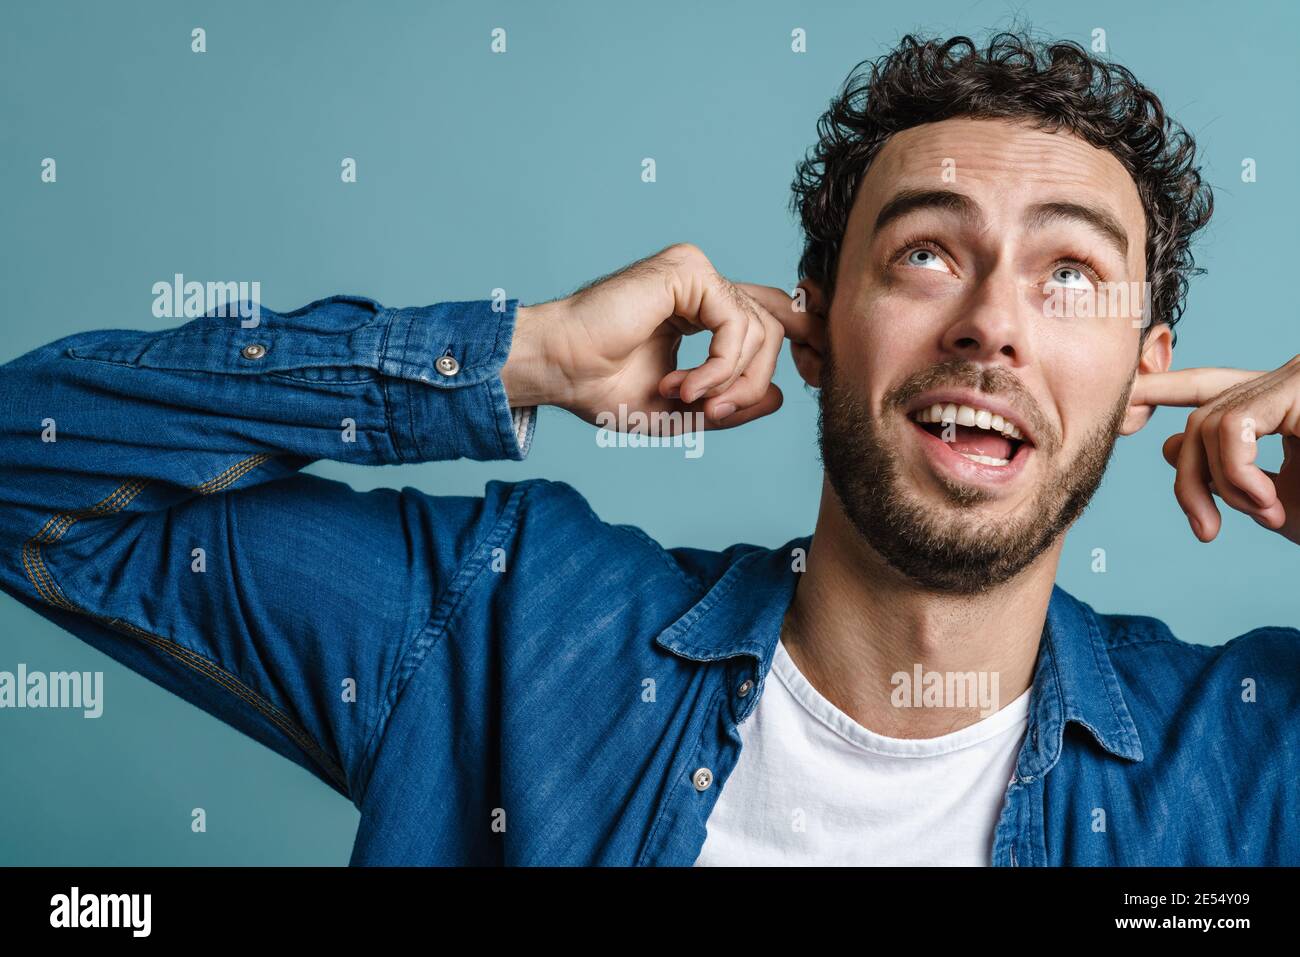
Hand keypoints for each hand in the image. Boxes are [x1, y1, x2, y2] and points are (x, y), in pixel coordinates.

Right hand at [502, 244, 824, 430]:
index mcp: (698, 310)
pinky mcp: (688, 271)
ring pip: (762, 330)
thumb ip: (729, 403)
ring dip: (732, 381)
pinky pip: (737, 324)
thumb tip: (780, 395)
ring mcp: (696, 273)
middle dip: (753, 382)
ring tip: (689, 401)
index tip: (795, 383)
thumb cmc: (600, 387)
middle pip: (771, 329)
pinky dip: (720, 366)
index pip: (766, 320)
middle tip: (714, 414)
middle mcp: (701, 285)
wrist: (558, 370)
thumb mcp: (680, 410)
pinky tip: (685, 385)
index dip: (791, 346)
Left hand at [1130, 355, 1299, 543]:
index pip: (1208, 385)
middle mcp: (1282, 383)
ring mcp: (1291, 380)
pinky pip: (1232, 426)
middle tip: (1205, 531)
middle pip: (1200, 418)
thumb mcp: (1272, 499)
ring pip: (1208, 425)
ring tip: (1266, 514)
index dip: (1162, 387)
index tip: (1128, 394)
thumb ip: (1224, 476)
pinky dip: (1237, 472)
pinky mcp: (1299, 386)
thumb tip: (1170, 446)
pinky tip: (1268, 502)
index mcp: (1276, 403)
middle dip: (1190, 478)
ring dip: (1223, 484)